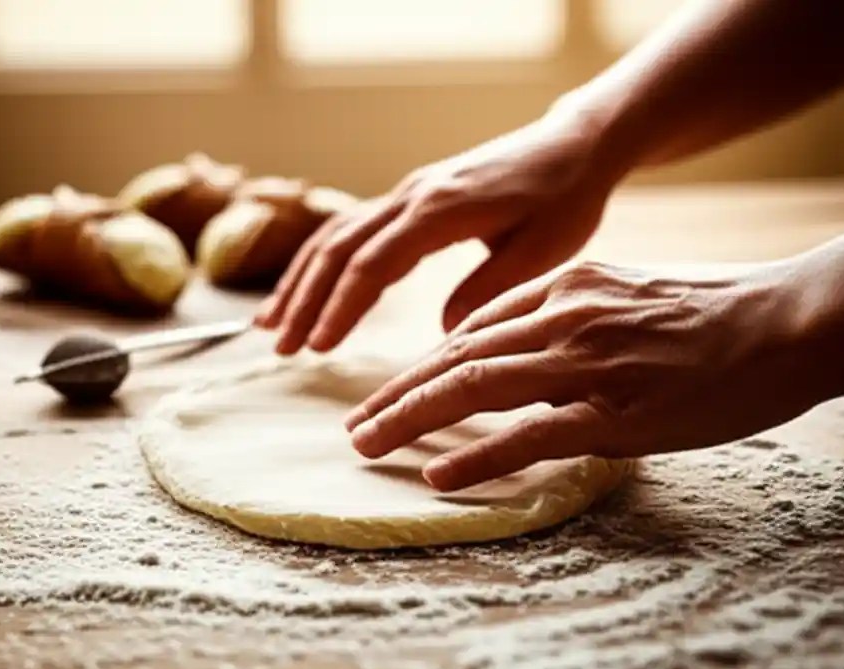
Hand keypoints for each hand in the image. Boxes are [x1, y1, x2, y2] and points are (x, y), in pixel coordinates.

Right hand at [255, 113, 616, 354]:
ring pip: (335, 236)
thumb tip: (443, 332)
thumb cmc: (565, 197)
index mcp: (440, 209)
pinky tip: (305, 291)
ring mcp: (407, 194)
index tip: (319, 347)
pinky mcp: (410, 199)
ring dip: (300, 281)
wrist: (572, 146)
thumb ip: (490, 288)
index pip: (373, 262)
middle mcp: (412, 196)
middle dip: (305, 299)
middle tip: (282, 348)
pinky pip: (351, 229)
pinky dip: (320, 262)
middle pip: (339, 248)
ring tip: (271, 326)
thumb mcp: (543, 249)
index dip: (342, 307)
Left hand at [342, 261, 813, 489]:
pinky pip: (528, 436)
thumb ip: (572, 320)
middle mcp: (565, 318)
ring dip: (411, 419)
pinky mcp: (616, 412)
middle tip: (355, 427)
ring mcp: (588, 364)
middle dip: (396, 395)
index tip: (390, 394)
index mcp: (567, 287)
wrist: (787, 323)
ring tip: (368, 446)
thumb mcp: (629, 297)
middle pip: (456, 357)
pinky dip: (476, 456)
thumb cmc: (716, 316)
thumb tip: (525, 359)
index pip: (473, 331)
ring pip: (474, 388)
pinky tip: (440, 477)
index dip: (422, 367)